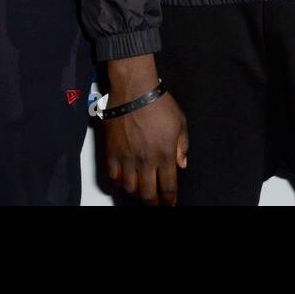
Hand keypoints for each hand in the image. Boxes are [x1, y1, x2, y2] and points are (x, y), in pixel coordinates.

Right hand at [103, 55, 188, 205]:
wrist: (134, 90)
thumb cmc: (157, 102)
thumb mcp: (180, 121)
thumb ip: (182, 145)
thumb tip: (182, 163)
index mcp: (164, 153)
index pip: (168, 187)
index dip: (169, 199)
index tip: (170, 203)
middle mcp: (146, 159)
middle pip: (148, 194)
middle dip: (153, 202)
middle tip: (155, 202)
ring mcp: (127, 157)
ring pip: (130, 189)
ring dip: (136, 193)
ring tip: (140, 191)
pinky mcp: (112, 152)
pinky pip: (113, 177)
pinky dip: (118, 183)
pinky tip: (124, 181)